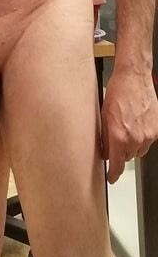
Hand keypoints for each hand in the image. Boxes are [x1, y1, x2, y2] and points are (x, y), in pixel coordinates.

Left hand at [101, 68, 157, 183]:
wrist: (134, 79)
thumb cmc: (117, 92)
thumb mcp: (103, 115)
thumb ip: (103, 136)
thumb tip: (103, 149)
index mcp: (119, 136)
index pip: (117, 164)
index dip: (113, 173)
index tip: (111, 178)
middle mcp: (135, 138)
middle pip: (127, 157)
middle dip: (119, 153)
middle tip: (113, 142)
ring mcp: (148, 135)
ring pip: (138, 150)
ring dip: (130, 146)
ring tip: (124, 129)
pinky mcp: (156, 130)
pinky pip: (147, 141)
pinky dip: (140, 137)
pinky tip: (134, 124)